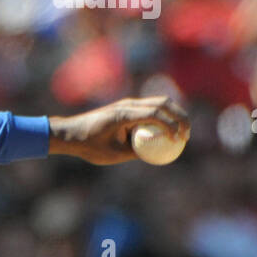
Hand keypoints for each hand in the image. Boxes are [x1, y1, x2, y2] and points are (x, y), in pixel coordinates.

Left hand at [48, 96, 189, 165]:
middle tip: (186, 135)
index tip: (178, 140)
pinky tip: (167, 132)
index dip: (171, 126)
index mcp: (123, 114)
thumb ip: (135, 152)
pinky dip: (163, 117)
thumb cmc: (88, 146)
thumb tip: (157, 154)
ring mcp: (127, 104)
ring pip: (159, 102)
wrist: (70, 134)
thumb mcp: (114, 154)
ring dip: (174, 115)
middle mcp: (127, 104)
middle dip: (180, 117)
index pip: (155, 114)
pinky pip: (150, 109)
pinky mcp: (126, 108)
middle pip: (163, 103)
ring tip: (182, 133)